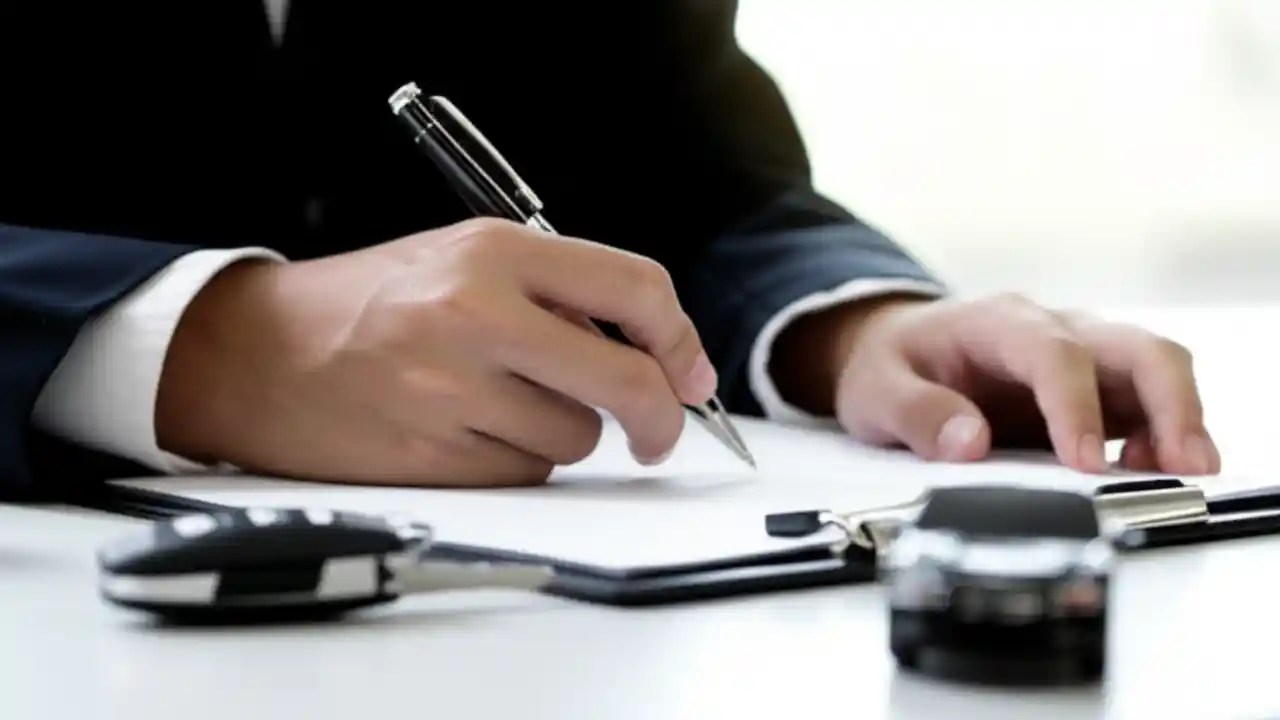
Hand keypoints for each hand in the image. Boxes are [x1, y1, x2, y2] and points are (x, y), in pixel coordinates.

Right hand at [156, 218, 717, 485]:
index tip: (691, 373)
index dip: (681, 340)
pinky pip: (525, 474)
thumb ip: (559, 293)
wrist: (256, 352)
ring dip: (563, 433)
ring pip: (577, 440)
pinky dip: (515, 461)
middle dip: (661, 417)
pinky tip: (466, 431)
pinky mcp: (430, 455)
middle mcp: (475, 313)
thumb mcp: (465, 258)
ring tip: (499, 403)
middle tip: (659, 432)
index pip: (635, 288)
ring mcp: (450, 389)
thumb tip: (659, 355)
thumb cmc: (373, 302)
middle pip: (625, 381)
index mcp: (494, 250)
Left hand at [772, 293, 1219, 474]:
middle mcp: (1052, 329)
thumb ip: (916, 415)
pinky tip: (1148, 469)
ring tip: (1184, 472)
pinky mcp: (1091, 388)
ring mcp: (1079, 355)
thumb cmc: (889, 365)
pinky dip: (1159, 433)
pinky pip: (1143, 401)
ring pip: (1153, 368)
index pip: (1054, 354)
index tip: (1082, 462)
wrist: (892, 349)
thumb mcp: (875, 391)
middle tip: (1183, 463)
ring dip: (1178, 418)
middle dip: (1169, 402)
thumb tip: (967, 444)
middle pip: (1133, 348)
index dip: (1075, 407)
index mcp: (997, 323)